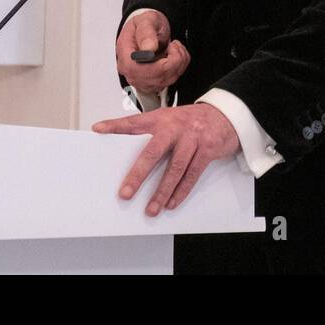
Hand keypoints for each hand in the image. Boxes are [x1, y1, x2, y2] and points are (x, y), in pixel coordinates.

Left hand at [91, 104, 240, 215]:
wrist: (225, 115)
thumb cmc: (191, 121)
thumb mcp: (170, 119)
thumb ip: (152, 132)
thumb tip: (127, 151)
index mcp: (161, 118)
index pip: (134, 121)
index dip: (116, 125)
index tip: (98, 129)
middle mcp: (175, 127)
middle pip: (152, 152)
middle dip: (138, 175)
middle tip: (126, 193)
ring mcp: (192, 138)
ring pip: (174, 169)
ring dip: (161, 192)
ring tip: (150, 208)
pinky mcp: (207, 150)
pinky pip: (192, 175)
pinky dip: (181, 191)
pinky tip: (172, 203)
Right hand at [116, 9, 189, 95]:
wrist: (149, 29)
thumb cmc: (145, 25)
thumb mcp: (146, 20)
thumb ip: (146, 32)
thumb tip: (148, 48)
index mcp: (125, 55)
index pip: (138, 70)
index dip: (159, 64)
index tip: (170, 47)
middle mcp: (131, 72)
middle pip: (155, 78)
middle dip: (174, 61)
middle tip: (175, 45)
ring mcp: (142, 80)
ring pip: (166, 81)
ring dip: (179, 64)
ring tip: (175, 48)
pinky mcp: (153, 83)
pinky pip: (170, 82)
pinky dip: (179, 69)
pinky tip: (175, 57)